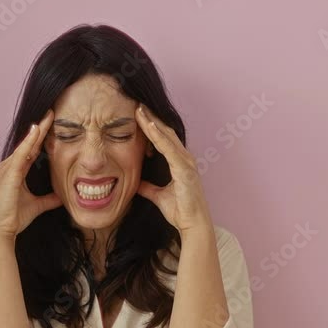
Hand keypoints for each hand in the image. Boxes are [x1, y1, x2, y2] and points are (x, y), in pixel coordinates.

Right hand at [0, 109, 61, 238]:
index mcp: (16, 171)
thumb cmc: (13, 217)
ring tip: (47, 116)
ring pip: (25, 145)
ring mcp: (8, 169)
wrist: (1, 230)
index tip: (52, 123)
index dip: (41, 136)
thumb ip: (48, 199)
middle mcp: (11, 166)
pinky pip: (21, 154)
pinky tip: (37, 130)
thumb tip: (61, 196)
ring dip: (36, 131)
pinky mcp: (9, 174)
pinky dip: (29, 142)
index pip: (32, 149)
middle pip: (29, 143)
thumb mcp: (37, 205)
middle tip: (52, 112)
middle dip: (40, 128)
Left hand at [135, 104, 212, 233]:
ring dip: (152, 122)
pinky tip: (148, 126)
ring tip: (139, 109)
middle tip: (137, 103)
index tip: (138, 114)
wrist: (192, 224)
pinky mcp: (184, 169)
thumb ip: (148, 188)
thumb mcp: (158, 196)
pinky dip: (158, 136)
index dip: (151, 125)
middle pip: (166, 132)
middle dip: (151, 117)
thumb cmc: (180, 211)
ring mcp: (186, 162)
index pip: (163, 138)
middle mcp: (185, 158)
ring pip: (167, 136)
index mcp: (179, 162)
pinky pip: (169, 148)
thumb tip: (136, 183)